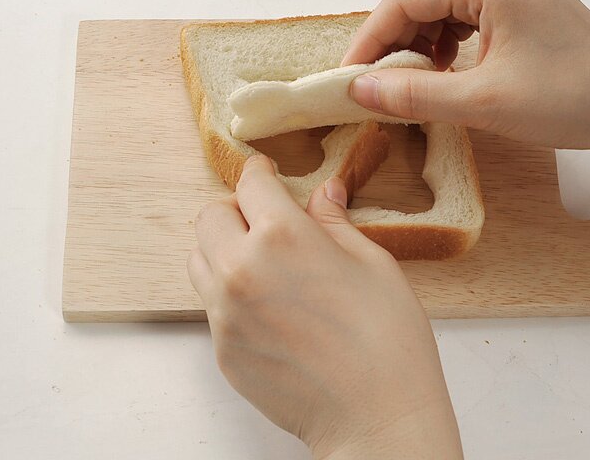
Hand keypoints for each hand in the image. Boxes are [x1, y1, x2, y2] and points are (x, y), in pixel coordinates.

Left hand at [188, 155, 463, 458]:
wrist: (377, 417)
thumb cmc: (388, 339)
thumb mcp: (372, 263)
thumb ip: (335, 222)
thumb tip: (325, 192)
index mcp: (283, 236)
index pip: (252, 184)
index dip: (261, 172)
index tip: (267, 173)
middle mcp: (242, 269)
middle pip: (210, 217)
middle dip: (236, 210)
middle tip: (267, 221)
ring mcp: (225, 313)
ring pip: (201, 260)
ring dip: (225, 250)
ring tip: (265, 265)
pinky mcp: (222, 349)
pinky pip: (212, 305)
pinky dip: (232, 295)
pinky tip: (272, 310)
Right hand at [344, 0, 589, 151]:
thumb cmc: (575, 101)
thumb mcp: (482, 103)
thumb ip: (414, 93)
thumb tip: (362, 89)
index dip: (371, 37)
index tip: (351, 75)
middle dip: (392, 37)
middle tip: (372, 79)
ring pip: (447, 3)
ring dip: (419, 38)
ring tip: (410, 77)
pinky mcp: (531, 4)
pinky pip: (473, 13)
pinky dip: (449, 39)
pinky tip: (445, 67)